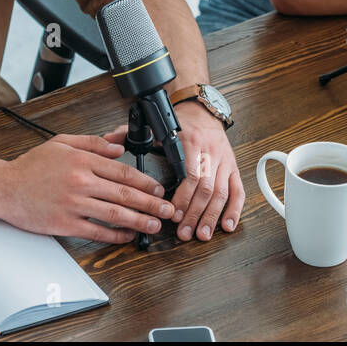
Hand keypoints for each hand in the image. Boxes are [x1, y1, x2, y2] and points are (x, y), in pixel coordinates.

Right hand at [0, 133, 174, 244]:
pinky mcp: (64, 224)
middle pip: (124, 194)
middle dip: (151, 203)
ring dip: (139, 221)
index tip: (158, 189)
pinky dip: (115, 235)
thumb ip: (92, 143)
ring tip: (154, 225)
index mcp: (82, 161)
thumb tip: (118, 147)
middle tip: (166, 210)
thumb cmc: (31, 166)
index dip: (145, 182)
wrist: (3, 187)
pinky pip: (96, 231)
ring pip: (114, 214)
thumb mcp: (62, 143)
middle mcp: (80, 181)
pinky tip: (127, 236)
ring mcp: (73, 204)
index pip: (123, 172)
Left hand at [104, 100, 244, 241]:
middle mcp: (210, 152)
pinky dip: (234, 209)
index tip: (173, 214)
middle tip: (185, 233)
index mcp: (190, 142)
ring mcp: (224, 161)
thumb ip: (130, 133)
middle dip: (194, 213)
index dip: (183, 196)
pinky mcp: (233, 167)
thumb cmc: (181, 122)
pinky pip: (238, 190)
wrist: (204, 110)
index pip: (189, 173)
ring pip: (221, 192)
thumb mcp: (156, 125)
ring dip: (211, 216)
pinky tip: (227, 225)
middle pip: (205, 187)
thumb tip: (108, 140)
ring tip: (202, 234)